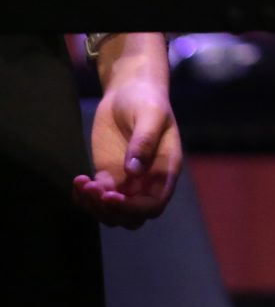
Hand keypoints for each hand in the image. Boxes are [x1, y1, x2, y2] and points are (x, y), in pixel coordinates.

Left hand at [78, 42, 183, 227]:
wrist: (129, 90)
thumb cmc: (146, 99)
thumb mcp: (150, 115)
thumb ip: (144, 142)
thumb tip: (135, 172)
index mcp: (165, 169)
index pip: (154, 204)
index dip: (134, 208)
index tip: (111, 197)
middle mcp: (148, 181)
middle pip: (133, 216)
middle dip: (112, 212)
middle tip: (93, 192)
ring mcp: (127, 181)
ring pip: (112, 212)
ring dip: (94, 207)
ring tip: (82, 184)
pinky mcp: (108, 176)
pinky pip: (97, 198)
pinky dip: (84, 197)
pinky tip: (77, 181)